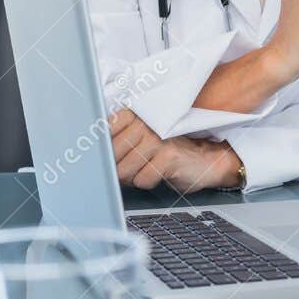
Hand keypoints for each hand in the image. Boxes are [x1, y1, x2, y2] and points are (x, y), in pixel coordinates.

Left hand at [110, 108, 240, 191]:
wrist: (205, 160)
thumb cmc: (168, 152)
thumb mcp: (142, 140)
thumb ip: (118, 141)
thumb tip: (93, 157)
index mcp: (137, 116)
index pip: (105, 130)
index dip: (104, 149)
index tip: (111, 154)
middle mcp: (146, 124)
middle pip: (112, 155)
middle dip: (118, 169)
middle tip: (133, 166)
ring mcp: (158, 139)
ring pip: (125, 170)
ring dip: (133, 177)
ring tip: (147, 169)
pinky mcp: (169, 157)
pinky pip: (142, 180)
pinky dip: (148, 182)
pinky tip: (159, 173)